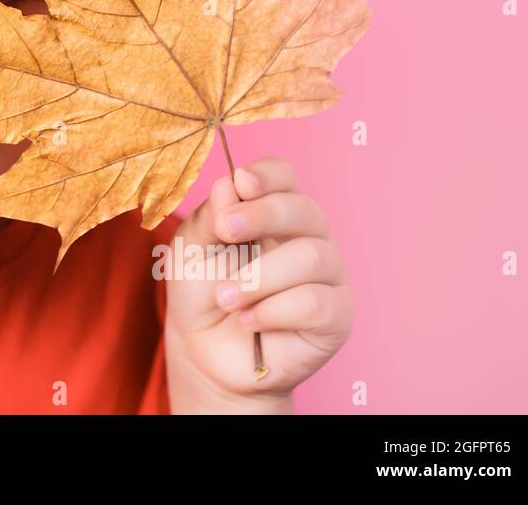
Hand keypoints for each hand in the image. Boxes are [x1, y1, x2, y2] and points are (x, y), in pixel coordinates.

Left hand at [162, 157, 352, 411]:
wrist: (206, 353)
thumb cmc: (201, 293)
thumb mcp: (191, 251)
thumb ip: (211, 218)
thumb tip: (231, 184)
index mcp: (273, 213)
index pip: (285, 176)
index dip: (266, 175)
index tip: (240, 183)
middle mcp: (308, 237)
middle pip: (304, 209)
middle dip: (260, 216)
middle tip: (224, 232)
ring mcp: (328, 276)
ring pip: (311, 256)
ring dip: (258, 277)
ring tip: (226, 298)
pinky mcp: (336, 316)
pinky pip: (315, 302)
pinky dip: (272, 310)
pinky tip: (250, 320)